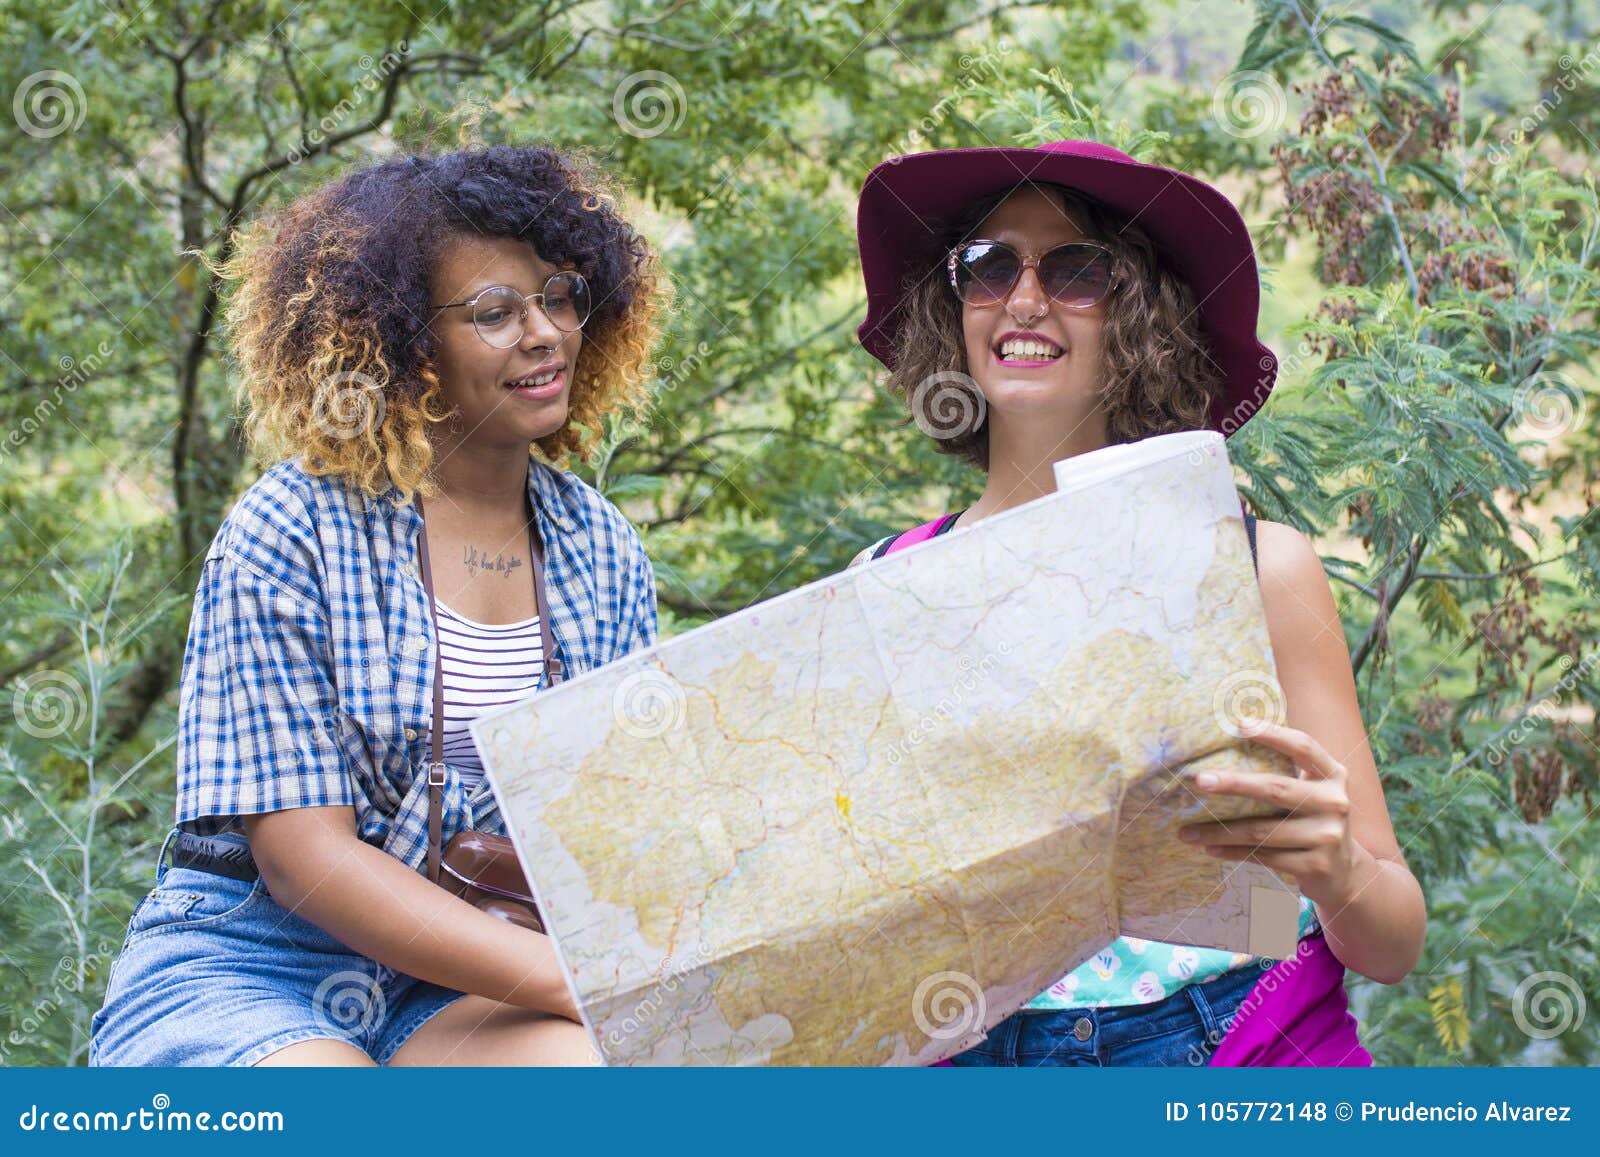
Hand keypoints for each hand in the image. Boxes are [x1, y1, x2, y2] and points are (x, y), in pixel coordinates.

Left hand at [1179, 720, 1367, 907]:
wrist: (1346, 872)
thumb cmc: (1314, 820)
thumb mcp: (1313, 791)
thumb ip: (1287, 770)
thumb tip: (1230, 739)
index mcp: (1333, 775)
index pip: (1304, 747)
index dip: (1273, 734)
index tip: (1238, 724)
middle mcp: (1335, 802)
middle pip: (1276, 788)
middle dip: (1233, 783)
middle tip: (1199, 780)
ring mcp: (1327, 836)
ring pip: (1262, 831)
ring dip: (1219, 831)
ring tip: (1186, 832)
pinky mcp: (1316, 866)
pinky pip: (1264, 857)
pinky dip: (1233, 852)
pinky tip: (1209, 849)